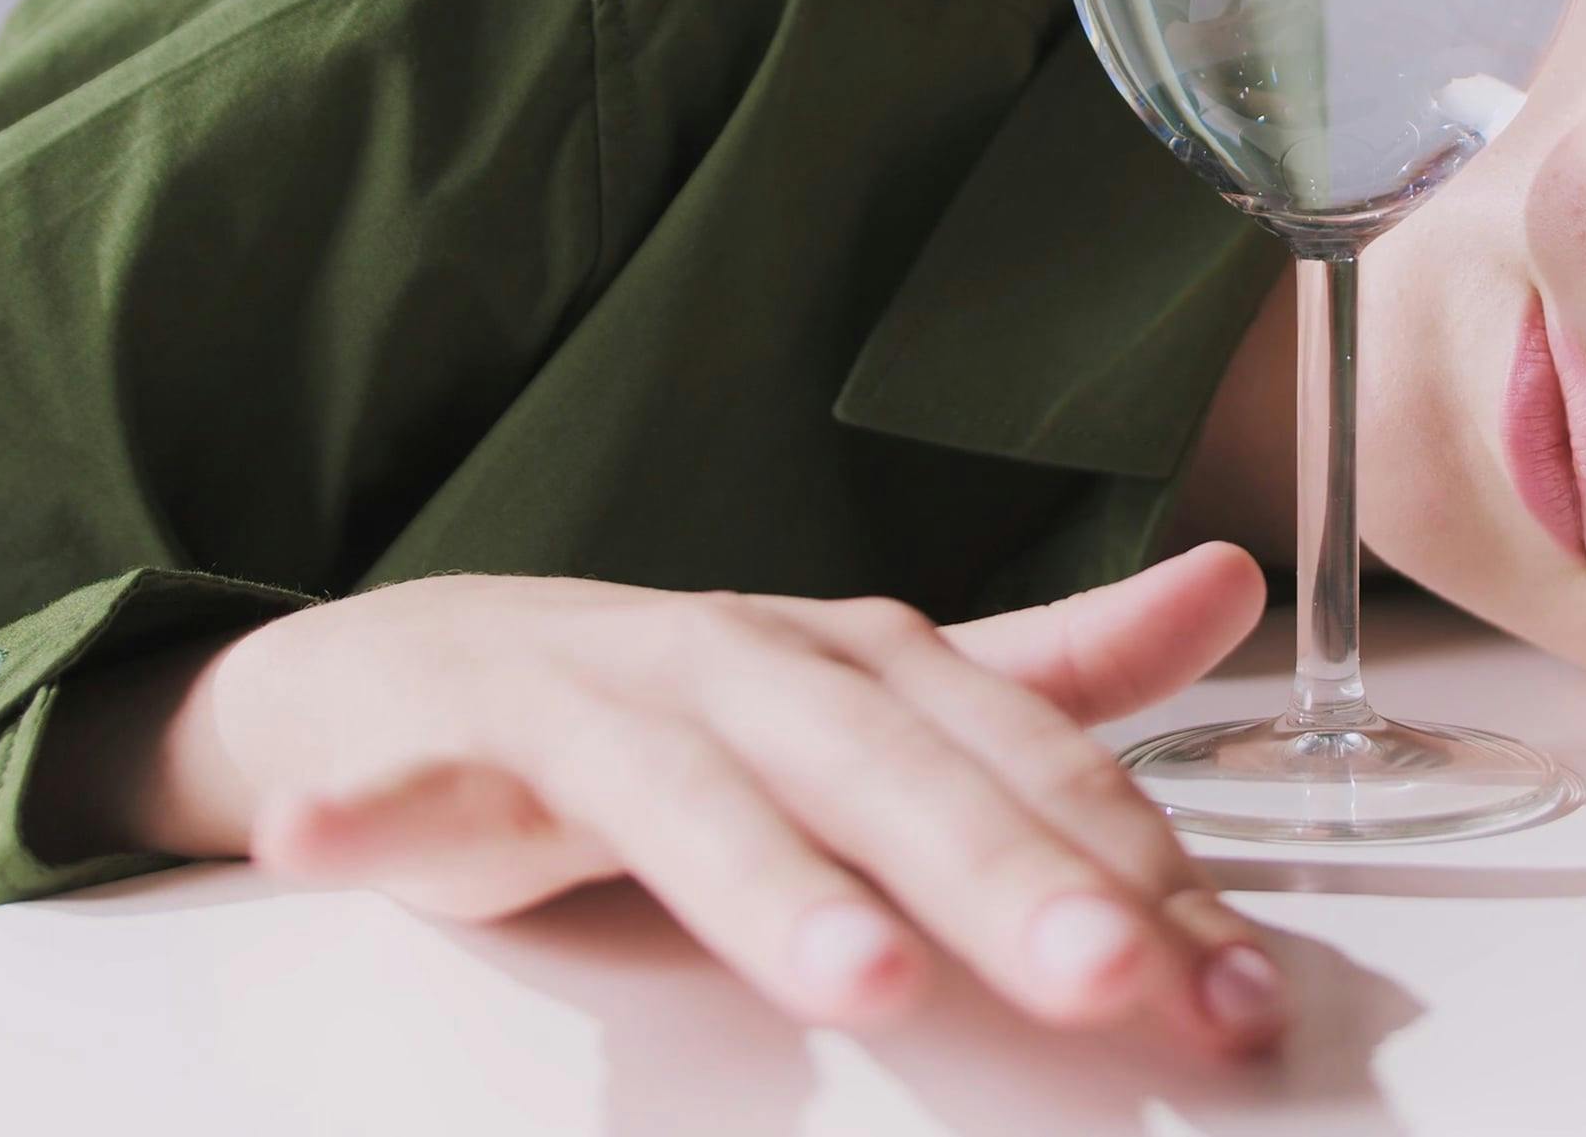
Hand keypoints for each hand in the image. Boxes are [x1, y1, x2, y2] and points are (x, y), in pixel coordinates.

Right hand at [38, 544, 1280, 1056]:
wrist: (416, 671)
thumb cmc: (675, 710)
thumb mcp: (871, 701)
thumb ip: (1051, 676)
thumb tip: (1232, 586)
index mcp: (866, 666)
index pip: (1028, 771)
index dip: (1138, 875)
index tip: (1238, 999)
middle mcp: (747, 665)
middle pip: (888, 770)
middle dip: (1004, 875)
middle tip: (1107, 979)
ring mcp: (590, 697)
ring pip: (685, 787)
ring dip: (764, 878)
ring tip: (853, 977)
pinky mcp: (438, 740)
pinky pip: (405, 781)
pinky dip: (372, 809)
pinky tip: (347, 843)